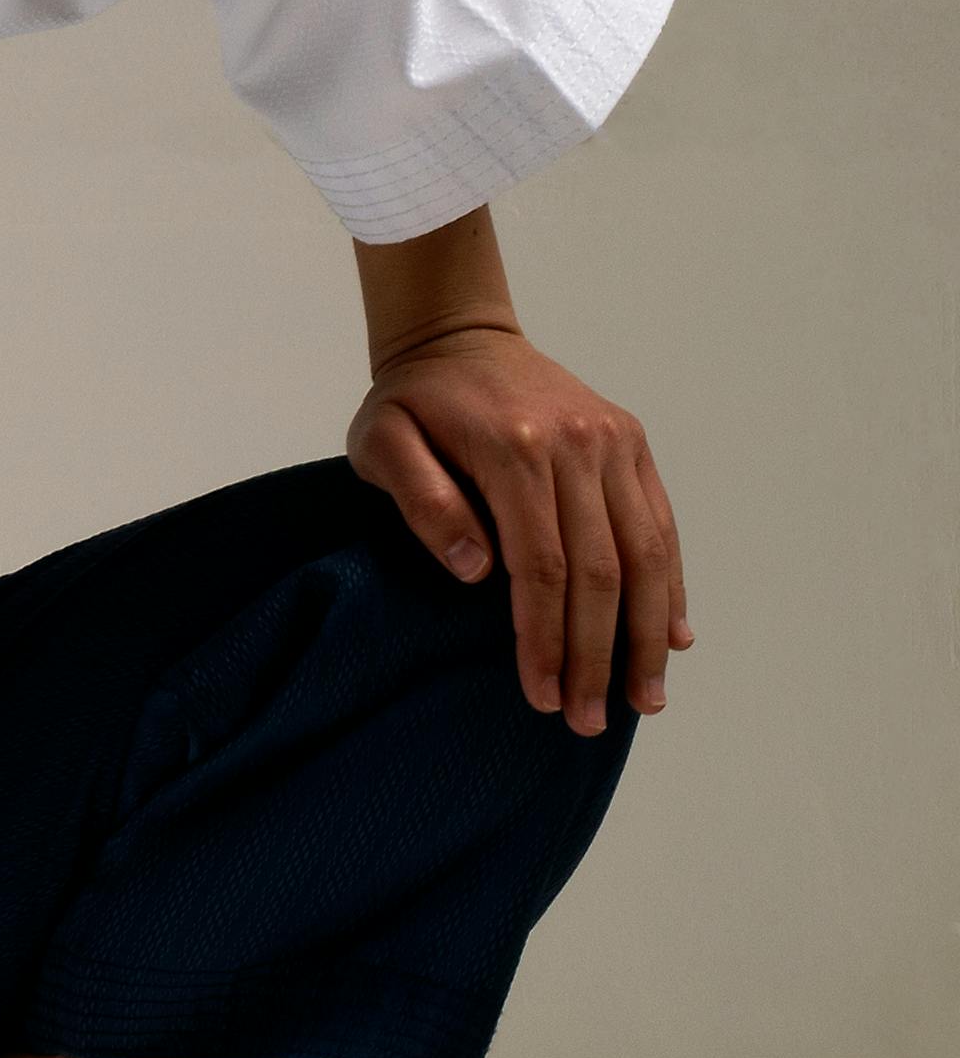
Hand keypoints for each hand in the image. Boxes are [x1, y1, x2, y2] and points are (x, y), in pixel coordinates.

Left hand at [346, 322, 687, 735]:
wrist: (458, 336)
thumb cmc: (411, 403)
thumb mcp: (383, 444)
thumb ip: (424, 503)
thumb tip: (477, 573)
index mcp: (514, 451)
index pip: (541, 567)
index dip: (546, 638)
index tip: (543, 696)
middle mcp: (578, 447)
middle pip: (600, 571)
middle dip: (599, 655)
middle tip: (590, 721)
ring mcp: (613, 444)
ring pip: (647, 553)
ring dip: (649, 634)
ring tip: (644, 700)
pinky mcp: (632, 443)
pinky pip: (661, 524)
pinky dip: (672, 585)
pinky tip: (673, 638)